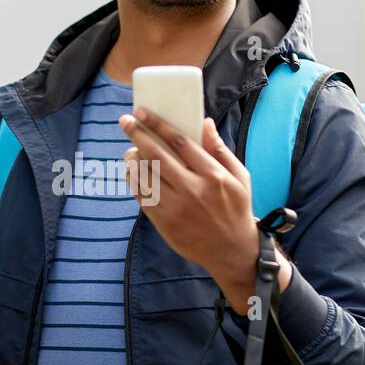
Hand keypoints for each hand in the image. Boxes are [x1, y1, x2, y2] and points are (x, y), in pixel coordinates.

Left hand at [119, 109, 290, 313]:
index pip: (179, 142)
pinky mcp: (164, 223)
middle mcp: (192, 190)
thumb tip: (205, 123)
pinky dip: (133, 181)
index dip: (157, 124)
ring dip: (132, 158)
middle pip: (156, 155)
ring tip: (129, 150)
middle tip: (125, 122)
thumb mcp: (239, 177)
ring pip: (144, 176)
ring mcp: (176, 208)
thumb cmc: (236, 209)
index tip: (142, 112)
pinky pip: (141, 197)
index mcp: (212, 175)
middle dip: (137, 135)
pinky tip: (132, 172)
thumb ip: (220, 150)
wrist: (231, 251)